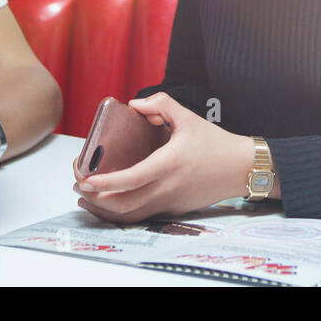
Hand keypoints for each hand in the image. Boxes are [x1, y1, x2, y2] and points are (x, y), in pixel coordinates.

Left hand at [71, 92, 252, 223]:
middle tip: (79, 184)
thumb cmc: (215, 143)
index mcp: (168, 164)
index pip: (130, 179)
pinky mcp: (173, 211)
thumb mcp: (188, 117)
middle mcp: (167, 188)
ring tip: (86, 197)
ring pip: (129, 216)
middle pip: (122, 205)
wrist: (241, 169)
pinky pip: (142, 216)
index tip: (85, 178)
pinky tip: (111, 203)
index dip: (104, 182)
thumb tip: (135, 105)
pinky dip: (121, 213)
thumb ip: (161, 104)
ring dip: (104, 210)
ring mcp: (170, 203)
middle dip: (95, 199)